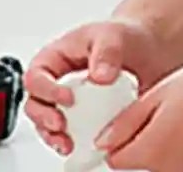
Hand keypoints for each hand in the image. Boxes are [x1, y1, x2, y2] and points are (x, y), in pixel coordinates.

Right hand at [22, 19, 168, 155]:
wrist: (147, 49)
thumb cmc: (122, 36)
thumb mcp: (114, 36)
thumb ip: (106, 52)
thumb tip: (99, 77)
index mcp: (55, 58)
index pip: (35, 76)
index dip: (46, 90)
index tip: (68, 98)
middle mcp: (57, 82)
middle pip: (35, 104)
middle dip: (44, 118)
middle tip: (61, 126)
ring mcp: (69, 103)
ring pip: (48, 123)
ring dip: (54, 136)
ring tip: (68, 143)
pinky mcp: (85, 118)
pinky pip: (72, 134)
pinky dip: (75, 142)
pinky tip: (86, 145)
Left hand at [96, 53, 182, 171]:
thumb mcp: (159, 93)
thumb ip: (126, 123)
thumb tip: (105, 142)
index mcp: (153, 151)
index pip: (116, 161)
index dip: (119, 141)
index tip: (128, 129)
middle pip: (140, 170)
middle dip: (141, 150)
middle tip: (160, 123)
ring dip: (164, 156)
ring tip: (182, 126)